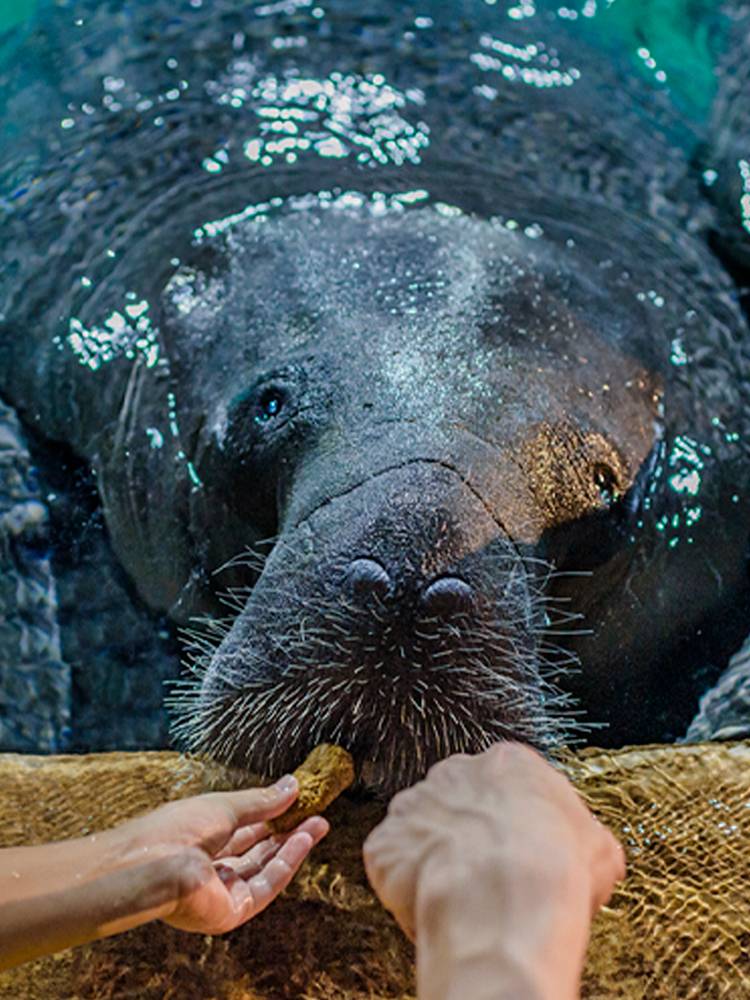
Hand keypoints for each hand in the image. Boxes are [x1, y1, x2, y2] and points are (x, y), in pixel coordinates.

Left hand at [111, 775, 328, 934]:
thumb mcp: (224, 806)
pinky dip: (286, 864)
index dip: (274, 816)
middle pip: (258, 851)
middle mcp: (212, 869)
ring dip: (293, 846)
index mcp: (203, 841)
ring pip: (265, 869)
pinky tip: (302, 841)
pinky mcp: (231, 912)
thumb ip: (261, 801)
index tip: (300, 802)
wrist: (150, 865)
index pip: (245, 830)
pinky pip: (265, 887)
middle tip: (318, 814)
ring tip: (318, 824)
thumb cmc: (174, 829)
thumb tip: (292, 785)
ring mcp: (221, 892)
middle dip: (289, 832)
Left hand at [362, 743, 624, 999]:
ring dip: (433, 858)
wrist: (505, 897)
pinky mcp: (383, 844)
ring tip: (459, 898)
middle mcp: (454, 771)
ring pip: (419, 831)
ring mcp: (412, 804)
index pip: (505, 786)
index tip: (518, 854)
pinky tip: (431, 906)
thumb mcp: (598, 848)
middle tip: (486, 878)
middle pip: (457, 802)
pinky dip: (404, 886)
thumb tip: (589, 852)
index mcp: (508, 763)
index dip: (512, 825)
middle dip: (467, 836)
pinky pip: (391, 865)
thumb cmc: (557, 870)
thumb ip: (583, 837)